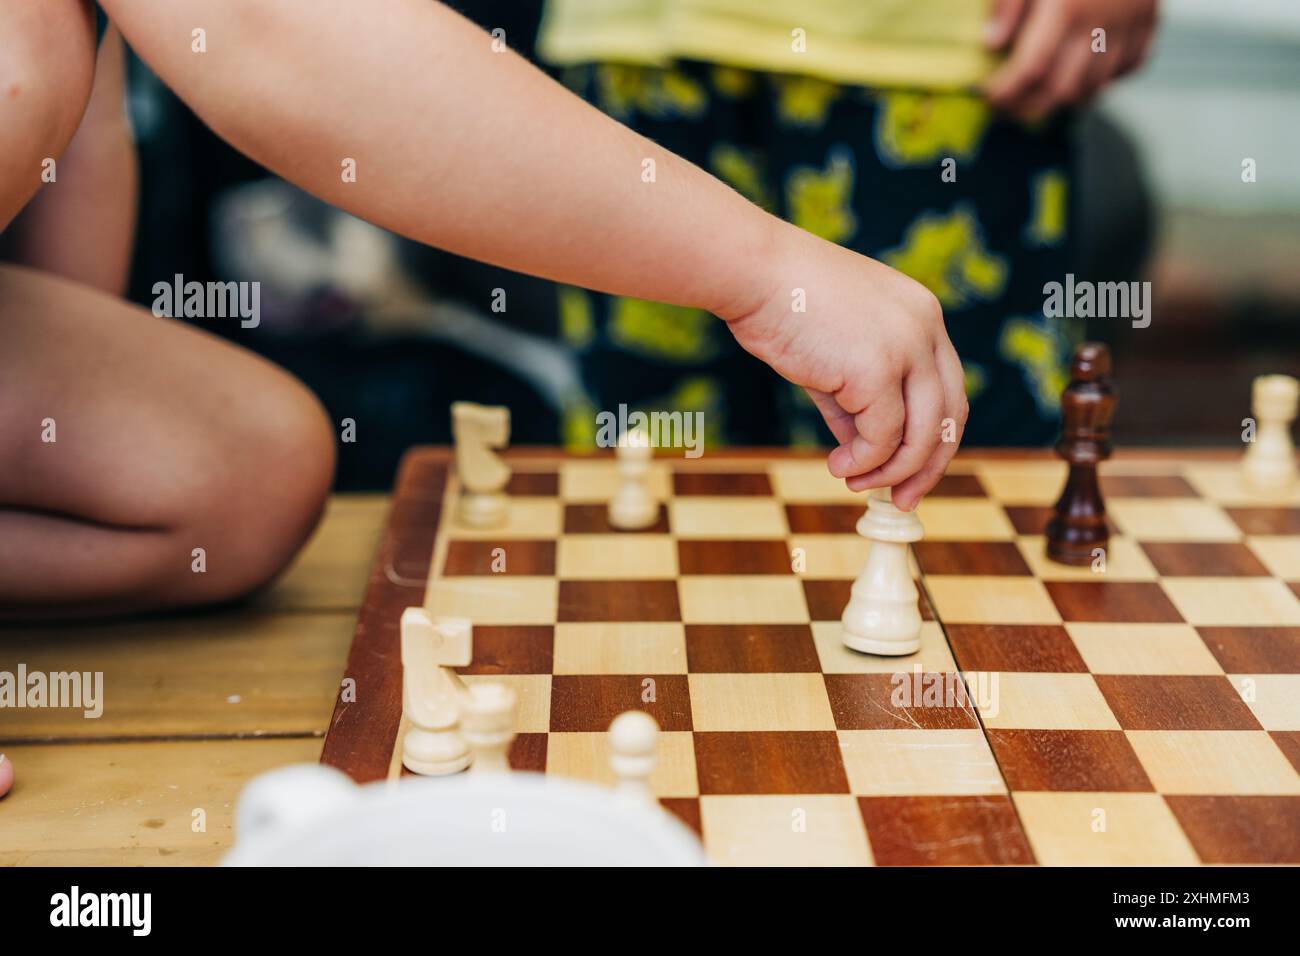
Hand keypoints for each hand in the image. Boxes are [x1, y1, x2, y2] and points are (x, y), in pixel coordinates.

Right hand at [723, 223, 966, 510]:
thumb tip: (861, 448)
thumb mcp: (832, 352)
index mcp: (921, 314)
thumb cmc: (779, 302)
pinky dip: (864, 463)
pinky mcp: (879, 369)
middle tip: (902, 499)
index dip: (932, 437)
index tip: (909, 471)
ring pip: (923, 434)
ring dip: (892, 472)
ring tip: (854, 482)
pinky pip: (883, 438)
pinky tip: (838, 466)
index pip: (947, 389)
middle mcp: (925, 328)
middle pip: (950, 415)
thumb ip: (854, 397)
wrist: (752, 271)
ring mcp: (907, 347)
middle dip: (927, 466)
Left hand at [984, 0, 1158, 120]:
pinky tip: (1083, 74)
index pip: (1030, 70)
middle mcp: (1101, 22)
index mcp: (1066, 6)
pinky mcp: (1152, 21)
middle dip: (1026, 106)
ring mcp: (1131, 25)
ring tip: (1036, 96)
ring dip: (1061, 100)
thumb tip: (992, 43)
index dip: (1004, 91)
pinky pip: (1129, 68)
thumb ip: (1009, 2)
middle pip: (1061, 90)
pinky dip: (1104, 80)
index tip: (984, 96)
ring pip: (1094, 87)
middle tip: (1004, 106)